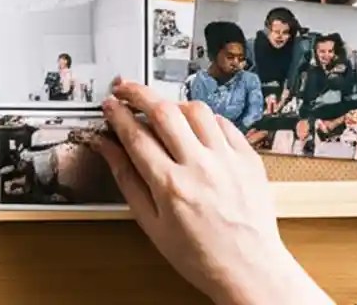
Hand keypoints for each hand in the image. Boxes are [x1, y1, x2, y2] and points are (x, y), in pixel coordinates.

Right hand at [92, 82, 331, 304]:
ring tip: (162, 110)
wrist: (248, 268)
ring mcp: (227, 159)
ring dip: (173, 104)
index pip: (135, 135)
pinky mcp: (248, 158)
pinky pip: (223, 122)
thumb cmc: (200, 255)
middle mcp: (200, 167)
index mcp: (171, 186)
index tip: (110, 106)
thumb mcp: (151, 224)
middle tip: (126, 89)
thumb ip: (127, 180)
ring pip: (195, 109)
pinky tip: (195, 127)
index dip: (117, 114)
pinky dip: (205, 119)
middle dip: (138, 93)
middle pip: (163, 110)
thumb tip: (108, 148)